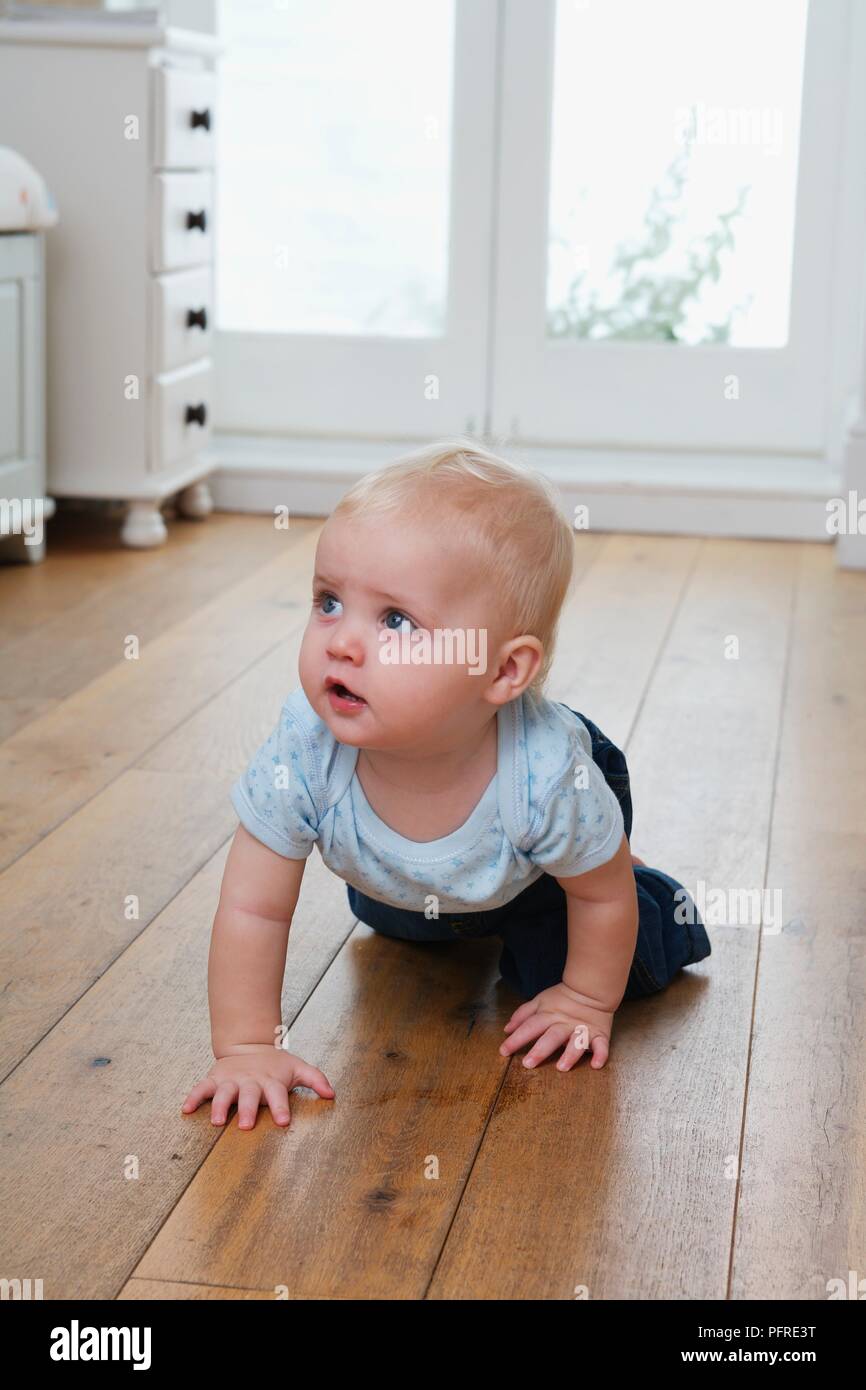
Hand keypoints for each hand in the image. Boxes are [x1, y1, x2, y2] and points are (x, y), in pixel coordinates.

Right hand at [181, 1045, 334, 1129]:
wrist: (249, 1045)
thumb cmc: (276, 1065)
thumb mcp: (298, 1068)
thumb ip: (315, 1079)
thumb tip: (332, 1094)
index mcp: (271, 1081)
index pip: (278, 1095)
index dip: (281, 1107)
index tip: (283, 1122)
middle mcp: (251, 1081)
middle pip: (249, 1096)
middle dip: (248, 1110)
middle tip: (246, 1126)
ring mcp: (231, 1080)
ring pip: (224, 1093)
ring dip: (219, 1106)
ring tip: (216, 1121)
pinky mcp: (215, 1079)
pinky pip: (202, 1088)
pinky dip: (194, 1097)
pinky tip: (186, 1109)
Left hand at [500, 982, 614, 1070]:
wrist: (591, 989)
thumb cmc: (562, 998)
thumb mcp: (540, 1001)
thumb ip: (523, 1015)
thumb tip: (507, 1030)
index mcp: (549, 1015)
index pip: (530, 1027)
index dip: (516, 1039)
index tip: (503, 1051)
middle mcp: (565, 1023)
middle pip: (552, 1036)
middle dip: (540, 1050)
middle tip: (528, 1064)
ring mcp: (582, 1029)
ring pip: (577, 1042)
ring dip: (570, 1054)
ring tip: (562, 1067)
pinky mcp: (599, 1034)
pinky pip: (602, 1045)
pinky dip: (601, 1054)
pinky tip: (596, 1065)